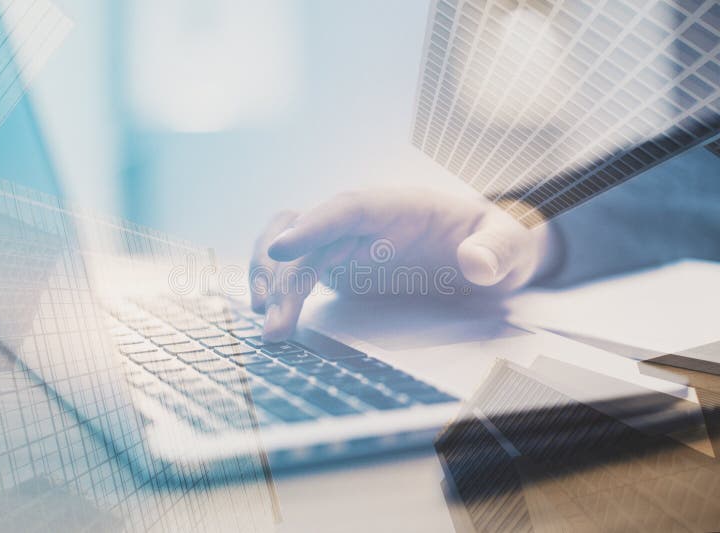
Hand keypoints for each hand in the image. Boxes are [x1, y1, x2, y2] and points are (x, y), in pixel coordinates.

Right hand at [250, 188, 559, 341]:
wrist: (488, 252)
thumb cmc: (497, 241)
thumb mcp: (512, 245)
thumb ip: (497, 250)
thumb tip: (477, 265)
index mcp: (400, 206)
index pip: (348, 207)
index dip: (312, 225)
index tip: (282, 247)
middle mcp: (364, 221)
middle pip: (310, 237)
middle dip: (285, 278)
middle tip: (276, 328)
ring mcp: (347, 241)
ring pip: (291, 247)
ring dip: (272, 280)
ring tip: (270, 327)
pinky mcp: (339, 264)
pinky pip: (295, 265)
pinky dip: (277, 283)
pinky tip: (272, 312)